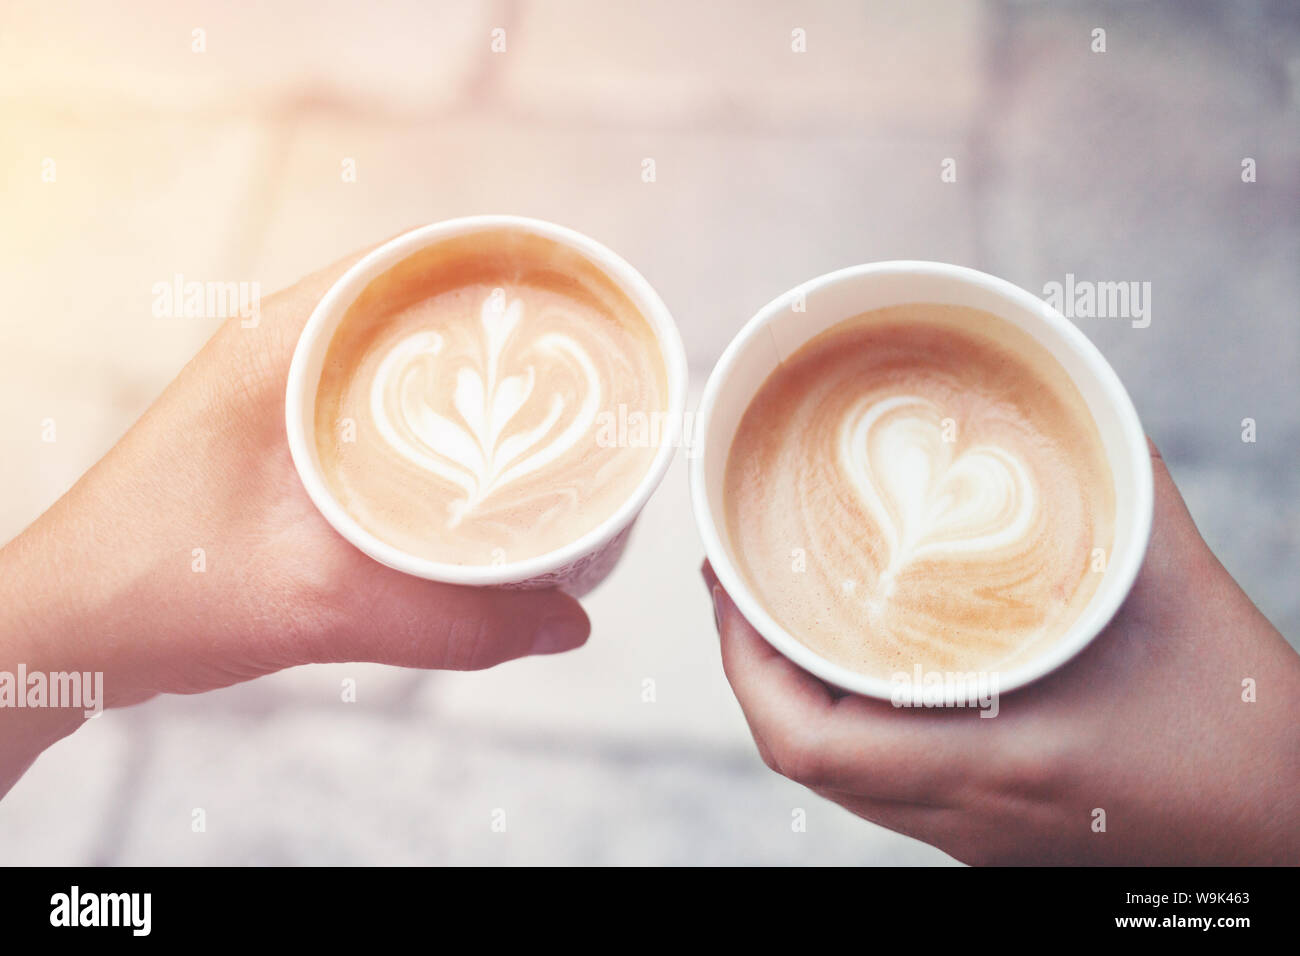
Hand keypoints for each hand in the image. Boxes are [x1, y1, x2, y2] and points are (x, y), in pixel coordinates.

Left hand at [0, 242, 589, 795]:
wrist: (66, 631)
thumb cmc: (154, 590)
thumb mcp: (317, 605)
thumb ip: (450, 623)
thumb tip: (566, 625)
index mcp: (279, 345)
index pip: (416, 259)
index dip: (507, 267)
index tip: (581, 298)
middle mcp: (278, 348)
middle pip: (418, 303)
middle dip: (505, 329)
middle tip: (582, 366)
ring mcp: (275, 391)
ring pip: (398, 357)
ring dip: (467, 378)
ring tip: (547, 412)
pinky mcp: (278, 437)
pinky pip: (377, 405)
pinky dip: (433, 422)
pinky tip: (475, 468)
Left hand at [704, 441, 1299, 864]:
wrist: (1291, 830)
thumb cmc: (1245, 730)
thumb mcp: (1180, 592)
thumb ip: (1123, 488)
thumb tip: (1076, 397)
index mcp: (992, 764)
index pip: (809, 741)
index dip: (744, 662)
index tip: (728, 585)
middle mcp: (964, 814)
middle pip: (802, 759)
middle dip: (750, 666)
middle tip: (737, 582)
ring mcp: (972, 834)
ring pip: (835, 775)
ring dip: (791, 692)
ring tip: (776, 613)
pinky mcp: (990, 832)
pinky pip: (879, 780)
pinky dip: (843, 716)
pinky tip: (856, 664)